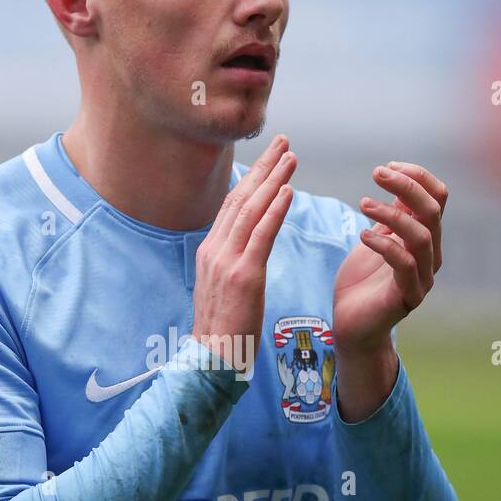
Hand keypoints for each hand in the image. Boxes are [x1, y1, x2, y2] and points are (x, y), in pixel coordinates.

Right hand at [192, 135, 295, 372]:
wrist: (211, 358)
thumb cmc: (222, 330)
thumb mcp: (222, 288)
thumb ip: (231, 263)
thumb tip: (244, 247)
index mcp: (209, 251)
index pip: (232, 206)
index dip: (252, 179)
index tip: (269, 158)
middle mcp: (214, 250)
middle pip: (241, 198)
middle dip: (264, 167)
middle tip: (284, 142)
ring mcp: (227, 261)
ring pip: (251, 210)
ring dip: (274, 179)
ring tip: (291, 157)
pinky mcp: (244, 275)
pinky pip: (261, 235)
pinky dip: (275, 209)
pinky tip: (288, 190)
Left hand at [333, 161, 447, 352]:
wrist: (352, 326)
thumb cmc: (362, 282)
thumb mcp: (376, 239)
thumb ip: (392, 216)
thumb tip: (398, 181)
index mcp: (426, 238)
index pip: (437, 198)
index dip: (417, 177)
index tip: (387, 167)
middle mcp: (431, 256)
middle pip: (432, 211)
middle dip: (406, 186)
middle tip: (376, 173)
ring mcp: (422, 278)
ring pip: (421, 236)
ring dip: (391, 214)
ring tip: (363, 203)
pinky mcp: (407, 296)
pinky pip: (404, 264)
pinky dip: (384, 244)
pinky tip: (362, 235)